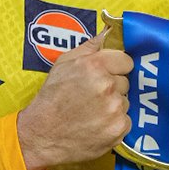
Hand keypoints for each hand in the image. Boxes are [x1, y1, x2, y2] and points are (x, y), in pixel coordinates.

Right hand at [17, 36, 133, 169]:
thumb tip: (107, 34)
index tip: (107, 74)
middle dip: (113, 87)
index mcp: (95, 65)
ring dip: (113, 106)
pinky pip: (126, 121)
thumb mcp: (63, 64)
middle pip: (125, 82)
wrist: (42, 135)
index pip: (125, 60)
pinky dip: (114, 123)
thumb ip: (89, 47)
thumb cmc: (51, 99)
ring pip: (125, 102)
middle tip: (92, 96)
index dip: (116, 67)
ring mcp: (114, 108)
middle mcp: (107, 85)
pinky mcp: (118, 128)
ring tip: (92, 112)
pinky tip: (97, 124)